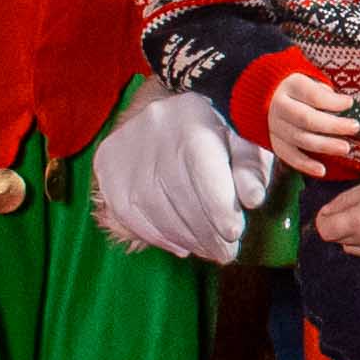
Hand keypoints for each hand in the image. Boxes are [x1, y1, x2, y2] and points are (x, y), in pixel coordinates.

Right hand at [83, 84, 265, 262]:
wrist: (179, 105)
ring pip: (151, 206)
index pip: (204, 172)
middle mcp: (156, 128)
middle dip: (205, 232)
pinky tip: (178, 244)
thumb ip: (252, 168)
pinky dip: (154, 234)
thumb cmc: (222, 127)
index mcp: (195, 118)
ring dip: (182, 237)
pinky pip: (126, 209)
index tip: (233, 234)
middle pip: (178, 194)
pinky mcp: (107, 161)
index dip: (219, 210)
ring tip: (205, 249)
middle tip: (225, 254)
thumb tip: (253, 198)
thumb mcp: (247, 140)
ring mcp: (127, 145)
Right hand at [262, 71, 359, 176]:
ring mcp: (275, 125)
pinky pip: (289, 156)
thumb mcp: (312, 80)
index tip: (350, 103)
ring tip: (345, 148)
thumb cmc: (301, 90)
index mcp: (290, 85)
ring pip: (300, 138)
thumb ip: (325, 92)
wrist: (271, 97)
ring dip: (325, 145)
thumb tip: (346, 105)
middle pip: (306, 118)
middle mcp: (279, 106)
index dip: (332, 101)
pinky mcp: (274, 142)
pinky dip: (305, 165)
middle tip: (354, 127)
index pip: (312, 95)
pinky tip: (322, 170)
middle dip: (333, 125)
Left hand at [312, 180, 359, 257]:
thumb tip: (326, 211)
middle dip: (337, 224)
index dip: (323, 219)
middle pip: (335, 238)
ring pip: (348, 246)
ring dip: (349, 234)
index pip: (324, 230)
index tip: (330, 209)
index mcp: (358, 221)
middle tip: (351, 208)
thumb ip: (344, 200)